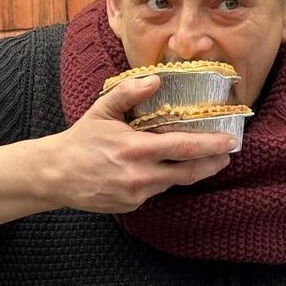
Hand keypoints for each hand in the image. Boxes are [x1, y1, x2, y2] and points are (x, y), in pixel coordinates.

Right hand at [42, 75, 237, 212]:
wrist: (56, 175)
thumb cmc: (81, 140)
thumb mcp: (102, 110)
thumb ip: (129, 93)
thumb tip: (156, 80)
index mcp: (135, 149)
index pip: (184, 148)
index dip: (211, 145)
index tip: (230, 140)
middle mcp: (140, 175)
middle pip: (189, 173)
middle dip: (213, 163)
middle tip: (228, 153)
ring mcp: (137, 194)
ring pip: (175, 183)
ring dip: (193, 171)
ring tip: (208, 160)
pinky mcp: (132, 205)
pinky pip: (156, 191)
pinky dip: (165, 179)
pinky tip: (166, 169)